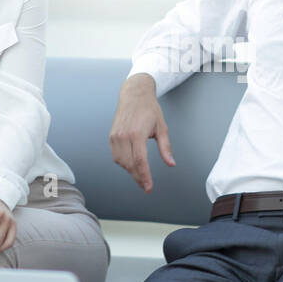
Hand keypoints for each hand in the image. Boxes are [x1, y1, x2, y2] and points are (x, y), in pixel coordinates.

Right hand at [109, 73, 174, 192]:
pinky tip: (132, 165)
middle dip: (138, 178)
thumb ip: (166, 148)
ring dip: (131, 171)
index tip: (149, 187)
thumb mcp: (162, 128)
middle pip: (129, 164)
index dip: (144, 176)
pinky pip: (116, 156)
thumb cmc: (149, 109)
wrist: (134, 95)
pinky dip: (124, 163)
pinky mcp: (111, 136)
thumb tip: (171, 163)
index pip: (140, 161)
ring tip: (141, 175)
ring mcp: (115, 136)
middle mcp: (124, 135)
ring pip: (121, 162)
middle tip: (146, 186)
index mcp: (137, 133)